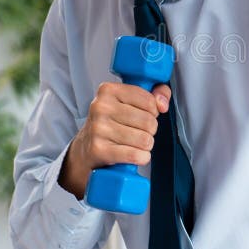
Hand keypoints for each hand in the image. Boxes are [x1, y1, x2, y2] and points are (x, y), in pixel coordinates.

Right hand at [59, 82, 170, 199]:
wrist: (86, 148)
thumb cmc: (113, 122)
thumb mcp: (131, 101)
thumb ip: (155, 94)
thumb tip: (162, 104)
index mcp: (108, 90)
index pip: (149, 101)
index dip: (153, 112)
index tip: (143, 114)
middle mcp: (100, 107)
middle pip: (149, 121)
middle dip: (150, 130)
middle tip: (138, 132)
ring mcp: (98, 129)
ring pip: (144, 139)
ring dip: (146, 145)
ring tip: (134, 143)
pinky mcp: (99, 150)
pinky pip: (135, 155)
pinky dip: (141, 157)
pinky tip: (135, 155)